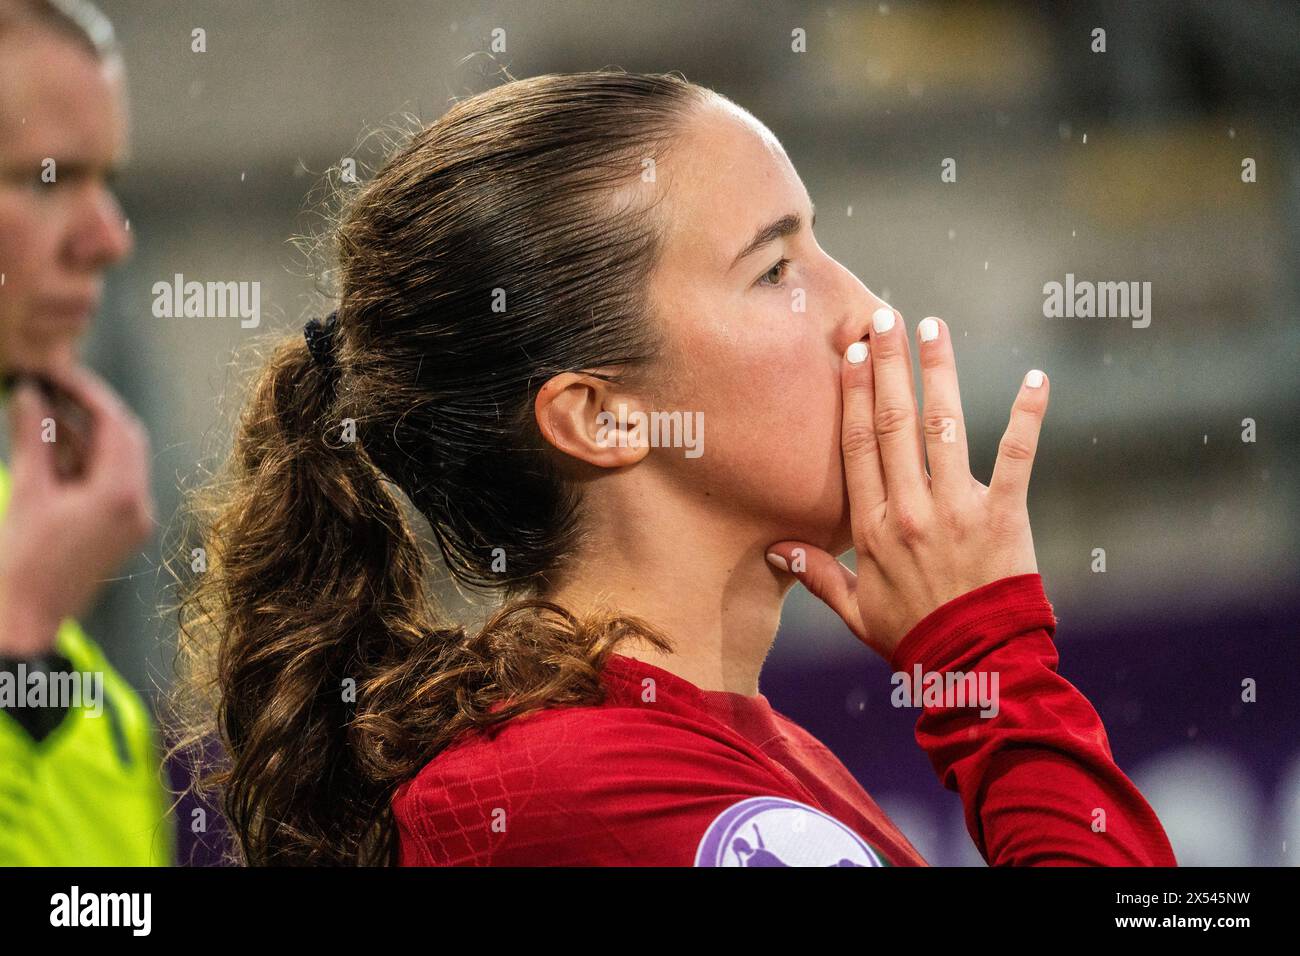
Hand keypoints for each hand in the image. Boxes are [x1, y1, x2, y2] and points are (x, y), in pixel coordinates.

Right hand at [0, 366, 154, 655]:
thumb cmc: (22, 564)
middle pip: (123, 440)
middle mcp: (137, 506)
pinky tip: (50, 446)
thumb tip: (31, 394)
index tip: (59, 373)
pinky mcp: (120, 533)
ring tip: (41, 412)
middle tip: (52, 388)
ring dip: (81, 436)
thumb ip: (31, 439)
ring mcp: (132, 522)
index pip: (116, 425)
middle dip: (88, 411)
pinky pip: (109, 485)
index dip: (87, 393)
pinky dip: (84, 463)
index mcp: (121, 495)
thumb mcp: (27, 491)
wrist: (25, 622)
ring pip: (115, 461)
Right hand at [766, 309, 1047, 660]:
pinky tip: (1035, 376)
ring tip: (933, 327)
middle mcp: (910, 508)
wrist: (975, 667)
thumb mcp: (857, 611)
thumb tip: (776, 549)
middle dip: (887, 365)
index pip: (858, 446)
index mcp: (873, 527)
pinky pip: (1018, 455)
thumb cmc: (914, 638)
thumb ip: (817, 575)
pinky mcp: (1004, 515)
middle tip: (883, 317)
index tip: (851, 354)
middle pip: (892, 422)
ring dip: (938, 372)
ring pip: (943, 426)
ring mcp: (958, 508)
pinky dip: (1027, 413)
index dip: (853, 395)